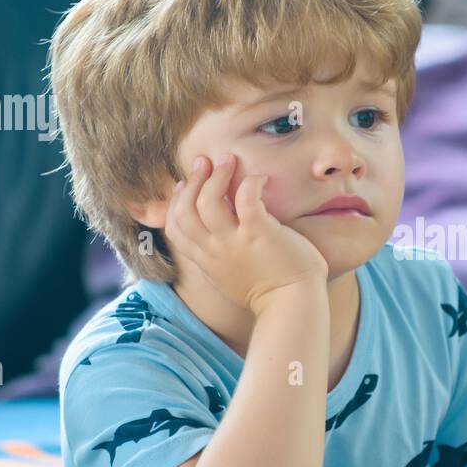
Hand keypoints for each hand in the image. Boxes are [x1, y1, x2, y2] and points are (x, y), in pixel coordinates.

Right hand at [165, 153, 328, 314]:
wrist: (292, 306)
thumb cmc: (269, 292)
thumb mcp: (229, 277)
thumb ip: (217, 258)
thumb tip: (213, 237)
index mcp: (206, 260)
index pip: (175, 227)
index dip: (176, 202)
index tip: (185, 185)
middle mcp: (214, 251)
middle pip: (185, 210)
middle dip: (194, 180)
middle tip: (205, 162)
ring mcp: (235, 243)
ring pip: (208, 201)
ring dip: (217, 176)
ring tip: (229, 160)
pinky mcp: (259, 234)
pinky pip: (245, 198)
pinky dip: (250, 182)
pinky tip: (260, 178)